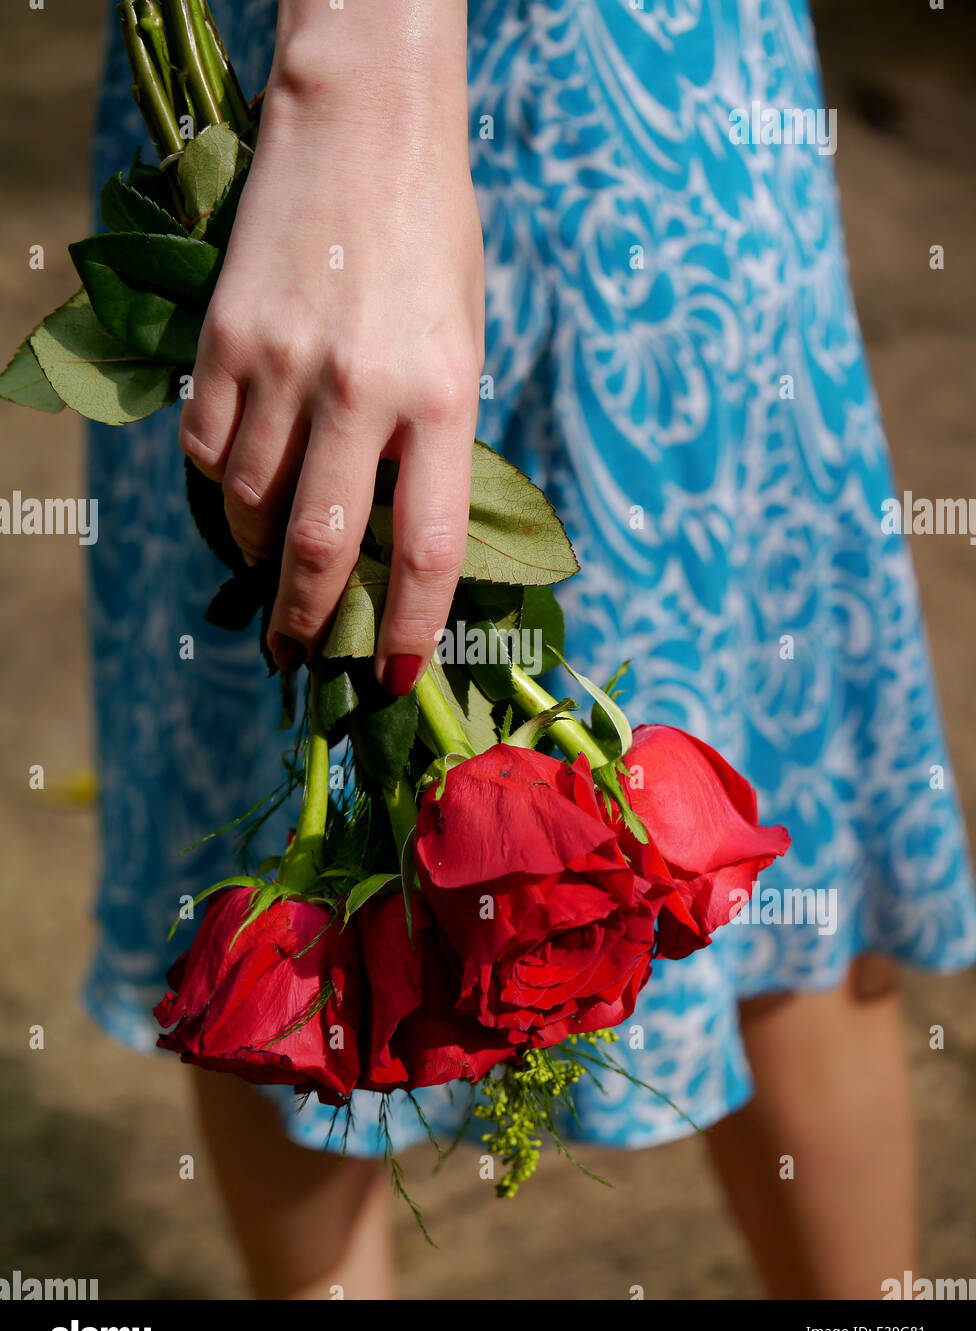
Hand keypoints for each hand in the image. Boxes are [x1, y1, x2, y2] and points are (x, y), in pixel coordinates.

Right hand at [178, 2, 482, 691]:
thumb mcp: (464, 343)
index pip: (426, 549)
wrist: (365, 121)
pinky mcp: (225, 337)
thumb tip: (395, 536)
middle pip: (319, 547)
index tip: (394, 679)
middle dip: (307, 623)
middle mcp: (361, 389)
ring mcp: (284, 363)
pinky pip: (206, 448)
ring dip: (257, 553)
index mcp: (445, 396)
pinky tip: (238, 482)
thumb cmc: (434, 239)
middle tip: (300, 657)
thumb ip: (434, 440)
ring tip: (270, 563)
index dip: (408, 629)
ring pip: (249, 505)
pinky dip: (219, 484)